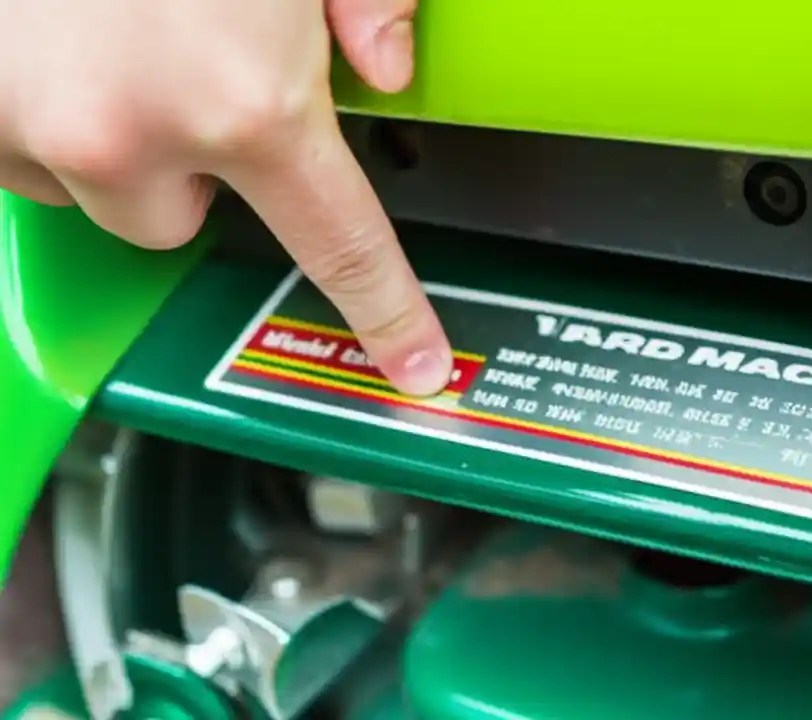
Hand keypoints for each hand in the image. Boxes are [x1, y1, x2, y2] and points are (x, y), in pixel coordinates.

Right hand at [0, 0, 452, 395]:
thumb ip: (365, 1)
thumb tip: (389, 67)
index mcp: (245, 101)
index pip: (345, 248)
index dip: (389, 313)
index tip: (413, 366)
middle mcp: (129, 137)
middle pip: (175, 220)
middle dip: (189, 160)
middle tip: (184, 61)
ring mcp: (25, 128)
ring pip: (88, 185)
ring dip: (105, 131)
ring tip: (106, 28)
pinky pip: (12, 152)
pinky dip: (35, 106)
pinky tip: (52, 31)